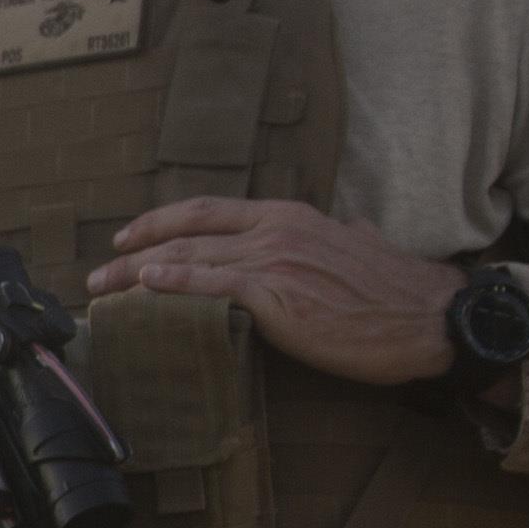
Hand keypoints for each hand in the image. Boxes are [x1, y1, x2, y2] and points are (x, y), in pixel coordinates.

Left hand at [90, 197, 472, 384]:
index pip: (208, 210)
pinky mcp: (276, 296)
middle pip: (185, 235)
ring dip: (136, 278)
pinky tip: (143, 289)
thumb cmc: (398, 291)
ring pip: (187, 260)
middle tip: (98, 276)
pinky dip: (172, 284)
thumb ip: (345, 233)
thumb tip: (348, 227)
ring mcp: (273, 260)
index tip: (128, 238)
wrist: (430, 317)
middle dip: (133, 254)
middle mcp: (274, 231)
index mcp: (289, 217)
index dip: (161, 222)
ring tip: (103, 293)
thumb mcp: (364, 244)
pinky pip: (211, 286)